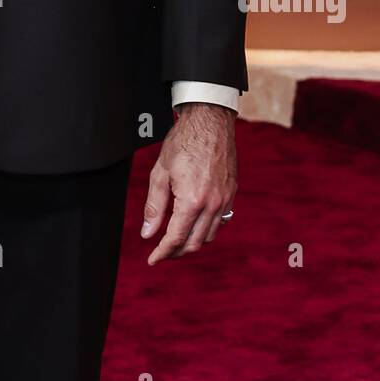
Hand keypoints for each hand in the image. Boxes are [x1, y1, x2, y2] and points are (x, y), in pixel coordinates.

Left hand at [141, 102, 236, 262]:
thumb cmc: (183, 141)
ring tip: (175, 239)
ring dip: (192, 242)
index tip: (152, 259)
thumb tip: (148, 233)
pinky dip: (206, 229)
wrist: (210, 121)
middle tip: (161, 252)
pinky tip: (194, 224)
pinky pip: (221, 222)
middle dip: (176, 252)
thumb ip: (155, 206)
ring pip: (209, 235)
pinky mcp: (231, 193)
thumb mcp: (161, 172)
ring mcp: (225, 200)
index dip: (162, 252)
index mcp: (192, 200)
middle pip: (194, 243)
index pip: (176, 238)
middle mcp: (212, 204)